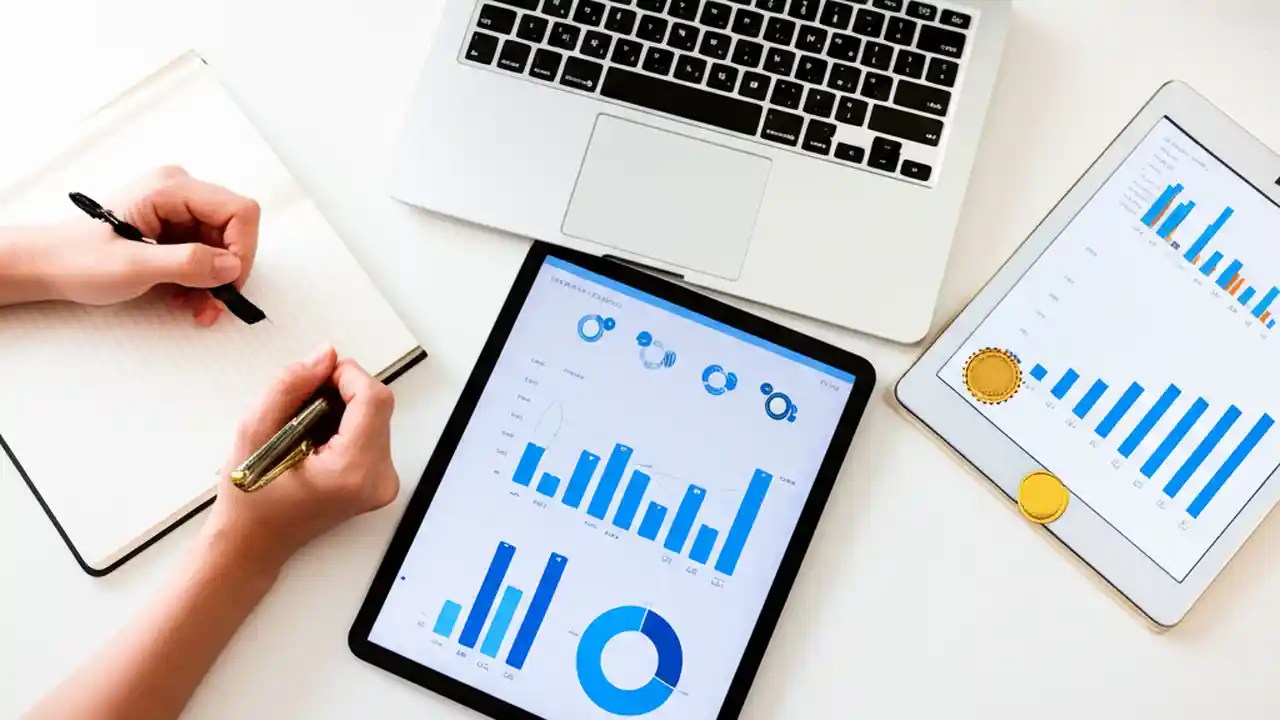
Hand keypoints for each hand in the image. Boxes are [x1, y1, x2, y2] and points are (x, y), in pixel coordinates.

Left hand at [42, 165, 259, 323]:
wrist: (52, 266)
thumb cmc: (79, 260)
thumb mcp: (133, 265)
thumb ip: (185, 263)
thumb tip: (232, 265)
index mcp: (171, 188)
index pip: (238, 211)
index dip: (243, 249)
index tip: (228, 284)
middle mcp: (181, 192)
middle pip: (235, 231)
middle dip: (229, 272)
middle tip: (214, 305)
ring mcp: (180, 210)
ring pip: (225, 247)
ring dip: (217, 282)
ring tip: (197, 308)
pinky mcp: (178, 229)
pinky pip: (210, 254)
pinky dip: (205, 281)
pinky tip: (187, 297)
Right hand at [201, 346, 399, 574]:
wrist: (253, 544)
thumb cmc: (249, 498)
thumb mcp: (254, 431)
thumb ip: (290, 385)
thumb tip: (325, 354)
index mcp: (353, 470)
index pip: (372, 398)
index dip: (345, 375)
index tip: (314, 379)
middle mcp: (379, 479)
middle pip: (377, 405)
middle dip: (341, 393)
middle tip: (299, 409)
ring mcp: (384, 483)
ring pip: (376, 415)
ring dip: (343, 409)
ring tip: (303, 431)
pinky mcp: (381, 482)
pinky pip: (372, 432)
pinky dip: (347, 425)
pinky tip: (315, 442)